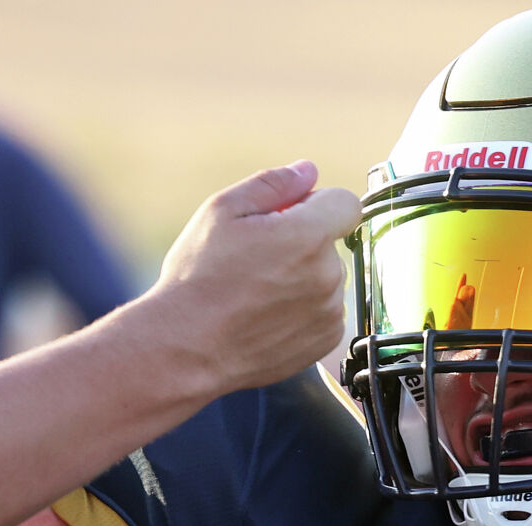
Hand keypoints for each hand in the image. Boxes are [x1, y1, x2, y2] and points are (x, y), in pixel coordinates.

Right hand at [140, 160, 359, 396]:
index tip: (289, 217)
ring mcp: (328, 313)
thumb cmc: (197, 280)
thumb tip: (308, 171)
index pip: (346, 203)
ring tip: (256, 293)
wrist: (185, 349)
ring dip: (302, 279)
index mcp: (307, 236)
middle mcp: (327, 276)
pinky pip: (324, 312)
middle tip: (255, 261)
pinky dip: (302, 310)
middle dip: (302, 244)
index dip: (317, 204)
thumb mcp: (221, 212)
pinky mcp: (324, 342)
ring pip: (326, 279)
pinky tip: (266, 315)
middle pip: (330, 244)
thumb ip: (272, 185)